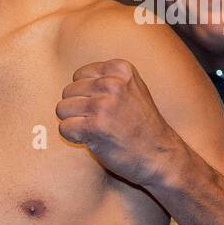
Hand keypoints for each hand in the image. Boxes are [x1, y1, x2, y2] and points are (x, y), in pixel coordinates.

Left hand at [56, 59, 185, 186]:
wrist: (161, 155)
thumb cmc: (141, 125)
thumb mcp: (131, 89)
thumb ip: (106, 80)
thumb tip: (73, 81)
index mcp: (120, 69)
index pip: (79, 75)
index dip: (85, 94)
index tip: (104, 107)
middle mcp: (112, 83)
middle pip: (68, 92)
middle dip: (78, 109)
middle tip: (100, 122)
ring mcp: (103, 104)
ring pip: (62, 109)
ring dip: (75, 123)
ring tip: (97, 130)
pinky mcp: (96, 126)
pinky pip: (64, 128)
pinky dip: (74, 137)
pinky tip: (93, 140)